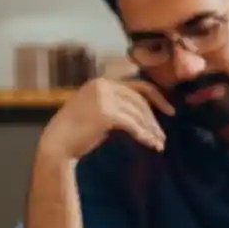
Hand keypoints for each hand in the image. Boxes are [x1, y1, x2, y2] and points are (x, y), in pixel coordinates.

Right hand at [38, 77, 174, 159]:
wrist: (57, 143)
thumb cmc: (78, 131)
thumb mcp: (97, 109)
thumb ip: (117, 104)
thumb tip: (146, 113)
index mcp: (102, 82)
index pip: (138, 86)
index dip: (158, 98)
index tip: (171, 111)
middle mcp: (103, 85)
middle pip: (141, 101)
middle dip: (154, 120)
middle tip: (163, 137)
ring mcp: (104, 98)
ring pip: (138, 114)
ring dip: (151, 130)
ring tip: (159, 144)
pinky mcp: (106, 114)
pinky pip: (133, 125)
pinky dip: (144, 136)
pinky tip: (151, 145)